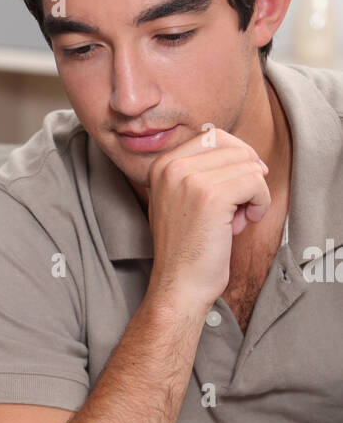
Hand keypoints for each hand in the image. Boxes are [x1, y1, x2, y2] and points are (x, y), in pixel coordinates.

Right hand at [146, 127, 270, 316]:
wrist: (179, 286)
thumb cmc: (187, 248)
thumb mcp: (182, 200)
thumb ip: (200, 171)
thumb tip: (245, 152)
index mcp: (162, 165)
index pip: (213, 136)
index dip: (236, 158)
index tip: (239, 187)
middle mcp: (171, 166)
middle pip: (234, 148)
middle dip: (246, 175)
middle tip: (238, 207)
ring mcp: (190, 180)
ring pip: (248, 165)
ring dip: (254, 193)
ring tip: (237, 220)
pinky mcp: (211, 196)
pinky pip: (256, 182)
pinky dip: (260, 203)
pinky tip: (246, 223)